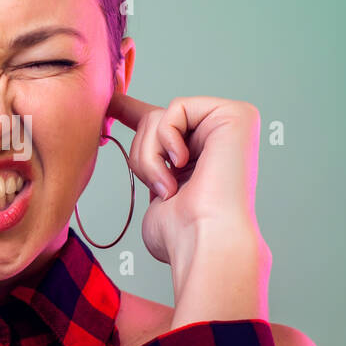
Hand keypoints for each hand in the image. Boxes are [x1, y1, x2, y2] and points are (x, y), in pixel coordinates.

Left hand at [104, 91, 266, 271]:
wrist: (206, 243)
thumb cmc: (182, 233)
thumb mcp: (157, 189)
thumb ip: (152, 162)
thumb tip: (137, 144)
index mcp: (205, 155)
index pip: (165, 124)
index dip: (131, 110)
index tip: (108, 103)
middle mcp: (222, 136)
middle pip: (154, 121)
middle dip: (141, 155)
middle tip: (159, 188)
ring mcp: (232, 124)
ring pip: (160, 116)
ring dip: (150, 155)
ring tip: (169, 186)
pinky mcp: (236, 114)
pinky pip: (176, 108)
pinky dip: (166, 140)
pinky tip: (182, 165)